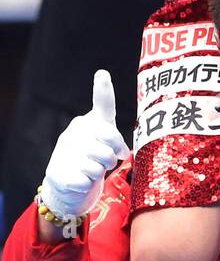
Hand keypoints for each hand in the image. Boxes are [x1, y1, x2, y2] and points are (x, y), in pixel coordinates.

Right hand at [39, 70, 128, 219]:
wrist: (66, 184)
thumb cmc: (93, 158)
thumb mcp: (106, 146)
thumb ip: (116, 143)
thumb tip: (122, 151)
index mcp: (91, 121)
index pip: (102, 104)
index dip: (103, 89)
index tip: (102, 74)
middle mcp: (76, 130)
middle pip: (109, 142)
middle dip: (112, 156)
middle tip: (107, 161)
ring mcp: (64, 149)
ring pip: (98, 165)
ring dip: (99, 172)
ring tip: (91, 170)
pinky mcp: (56, 170)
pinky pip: (85, 181)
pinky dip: (86, 185)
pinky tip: (79, 181)